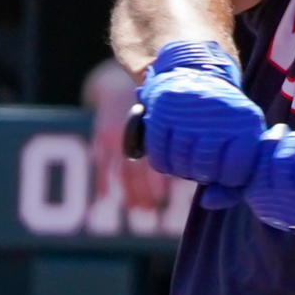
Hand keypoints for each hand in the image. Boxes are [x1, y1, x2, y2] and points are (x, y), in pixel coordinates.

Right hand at [87, 59, 170, 212]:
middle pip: (133, 170)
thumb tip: (195, 160)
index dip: (155, 180)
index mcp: (144, 127)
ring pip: (118, 170)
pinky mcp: (99, 140)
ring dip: (126, 191)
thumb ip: (175, 134)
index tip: (161, 198)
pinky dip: (102, 183)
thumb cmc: (149, 101)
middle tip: (149, 210)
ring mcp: (110, 137)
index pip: (150, 159)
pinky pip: (100, 165)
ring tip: (135, 208)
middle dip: (141, 192)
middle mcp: (126, 133)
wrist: (115, 83)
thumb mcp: (163, 112)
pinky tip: (104, 199)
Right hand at [137, 39, 264, 190]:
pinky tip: (172, 148)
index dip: (226, 177)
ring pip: (180, 167)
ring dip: (181, 167)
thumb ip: (233, 184)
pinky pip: (158, 159)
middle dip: (202, 173)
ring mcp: (189, 111)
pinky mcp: (163, 110)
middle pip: (204, 172)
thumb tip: (209, 202)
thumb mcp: (240, 146)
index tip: (224, 164)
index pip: (235, 176)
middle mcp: (220, 115)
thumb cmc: (222, 123)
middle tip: (201, 157)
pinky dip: (163, 161)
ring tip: (187, 150)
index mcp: (247, 124)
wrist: (196, 74)